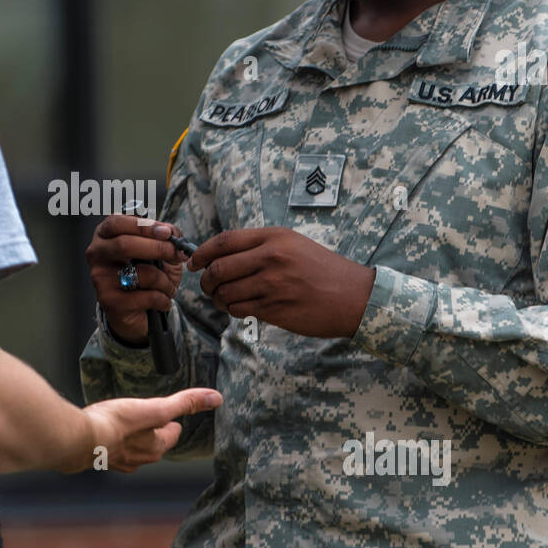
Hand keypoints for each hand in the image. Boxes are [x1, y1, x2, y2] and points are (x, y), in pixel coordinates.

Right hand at [83, 388, 222, 472]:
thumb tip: (215, 398)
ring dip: (130, 437)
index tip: (168, 414)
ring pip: (132, 447)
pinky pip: (111, 448)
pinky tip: (103, 432)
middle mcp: (140, 459)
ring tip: (125, 424)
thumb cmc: (116, 424)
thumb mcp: (156, 408)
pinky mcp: (99, 458)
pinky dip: (110, 440)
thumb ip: (185, 402)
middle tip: (146, 416)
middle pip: (153, 443)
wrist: (79, 439)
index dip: (171, 421)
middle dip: (152, 431)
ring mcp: (118, 461)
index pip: (172, 433)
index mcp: (156, 448)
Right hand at [85, 215, 186, 344]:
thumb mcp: (158, 251)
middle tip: (177, 254)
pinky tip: (163, 301)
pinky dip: (163, 299)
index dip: (143, 226)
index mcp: (105, 235)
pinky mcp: (109, 301)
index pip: (116, 223)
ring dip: (164, 281)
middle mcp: (97, 254)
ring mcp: (100, 278)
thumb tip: (173, 233)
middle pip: (125, 244)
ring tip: (170, 287)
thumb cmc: (146, 275)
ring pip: (139, 273)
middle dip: (158, 248)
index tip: (167, 232)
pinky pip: (145, 296)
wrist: (136, 312)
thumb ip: (165, 238)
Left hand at [187, 227, 374, 338]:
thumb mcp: (294, 245)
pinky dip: (232, 309)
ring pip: (225, 291)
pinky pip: (239, 309)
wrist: (353, 296)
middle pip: (219, 268)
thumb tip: (221, 255)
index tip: (194, 261)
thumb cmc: (323, 270)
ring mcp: (273, 284)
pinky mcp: (275, 308)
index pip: (224, 241)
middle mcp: (271, 258)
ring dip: (218, 298)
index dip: (202, 252)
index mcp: (274, 237)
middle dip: (205, 279)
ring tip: (224, 298)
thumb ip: (260, 247)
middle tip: (206, 285)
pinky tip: (240, 308)